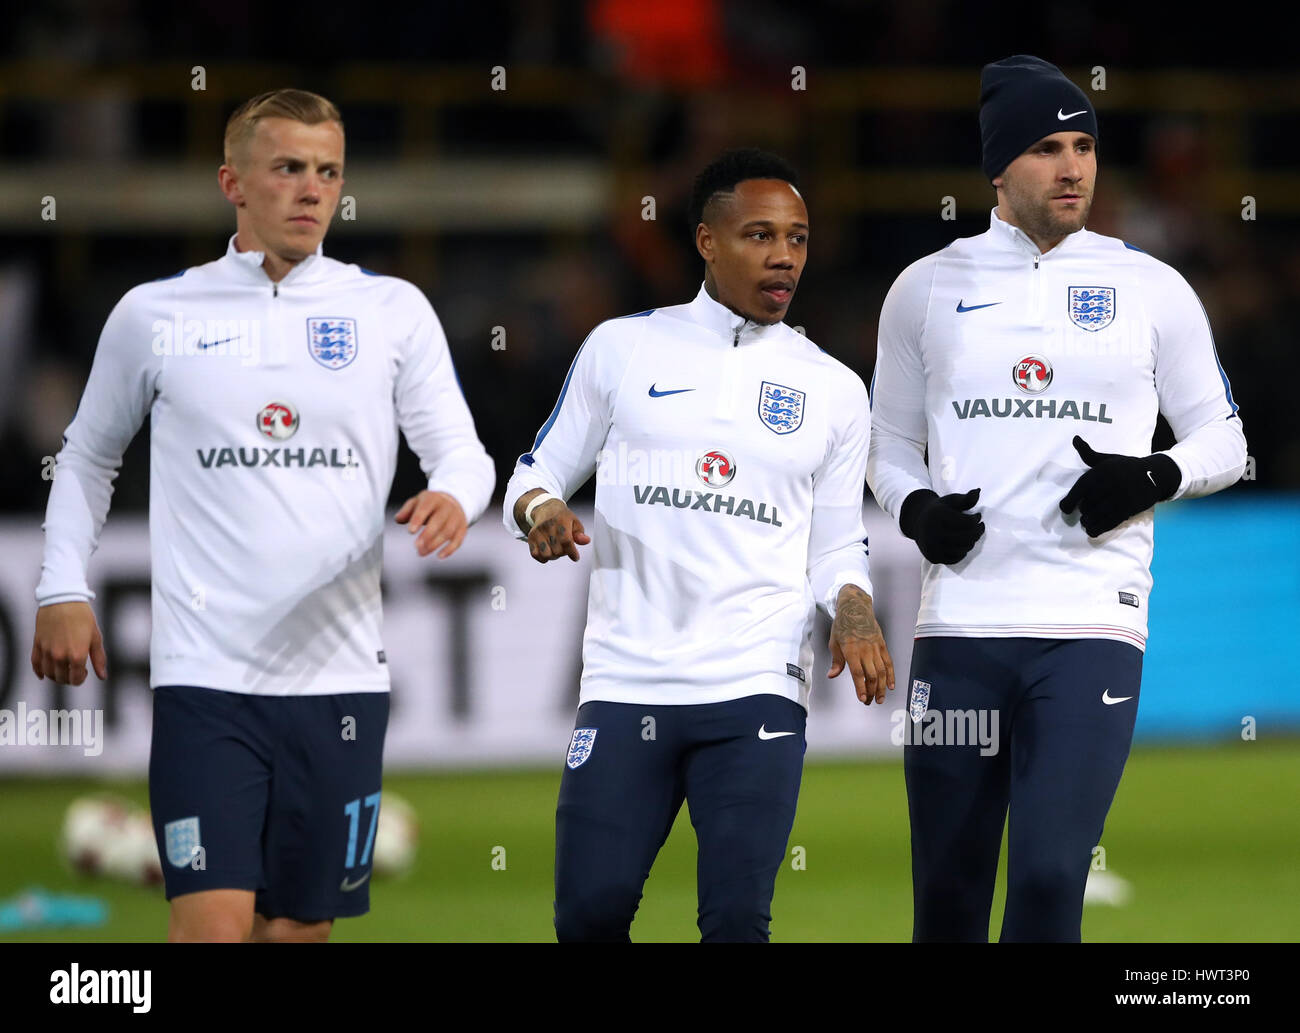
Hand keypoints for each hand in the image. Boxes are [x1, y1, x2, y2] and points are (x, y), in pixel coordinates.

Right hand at [31, 601, 107, 685]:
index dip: (80, 679)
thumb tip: (103, 676)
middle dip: (69, 678)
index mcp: (76, 655)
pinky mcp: (37, 644)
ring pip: (48, 673)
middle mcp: (60, 656)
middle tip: (74, 670)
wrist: (63, 600)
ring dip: (55, 676)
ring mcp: (47, 651)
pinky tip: (44, 674)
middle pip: (61, 678)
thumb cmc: (83, 617)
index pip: (75, 679)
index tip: (83, 671)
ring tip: (63, 669)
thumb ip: (99, 659)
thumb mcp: (95, 637)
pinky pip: (35, 664)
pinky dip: (39, 672)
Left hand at [395, 490, 467, 557]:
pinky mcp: (463, 528)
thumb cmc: (431, 504)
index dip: (418, 519)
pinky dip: (450, 549)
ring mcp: (457, 517)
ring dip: (435, 544)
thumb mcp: (417, 502)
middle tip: (417, 546)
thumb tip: (398, 519)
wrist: (455, 500)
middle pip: (438, 521)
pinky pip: (458, 540)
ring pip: (448, 532)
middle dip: (427, 535)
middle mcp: (447, 507)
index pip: (425, 508)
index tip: (411, 531)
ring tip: (422, 553)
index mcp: (433, 499)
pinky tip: (439, 556)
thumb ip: (406, 510)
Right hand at [527, 499, 589, 562]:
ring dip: (553, 556)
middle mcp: (548, 526)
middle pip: (557, 550)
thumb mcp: (574, 522)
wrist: (546, 509)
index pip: (566, 541)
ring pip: (546, 554)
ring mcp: (538, 532)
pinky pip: (535, 554)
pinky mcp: (531, 537)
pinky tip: (548, 552)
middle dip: (564, 553)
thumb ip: (580, 534)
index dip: (572, 552)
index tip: (575, 557)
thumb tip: (586, 541)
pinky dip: (542, 558)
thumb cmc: (562, 517)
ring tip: (556, 550)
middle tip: (565, 549)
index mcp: (561, 521)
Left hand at [827, 586, 894, 704]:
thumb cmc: (842, 625)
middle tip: (869, 702)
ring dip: (882, 687)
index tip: (862, 699)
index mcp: (851, 650)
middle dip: (871, 691)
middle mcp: (865, 650)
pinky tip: (891, 686)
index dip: (861, 688)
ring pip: (882, 671)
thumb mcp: (834, 642)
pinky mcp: (882, 645)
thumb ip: (836, 661)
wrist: (856, 607)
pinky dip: (891, 675)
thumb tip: (832, 675)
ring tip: (880, 699)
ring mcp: (876, 647)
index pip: (858, 673)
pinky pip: (888, 662)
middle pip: (872, 675)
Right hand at [899, 487, 984, 564]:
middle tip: (980, 527)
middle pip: (967, 537)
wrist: (918, 523)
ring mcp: (931, 546)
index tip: (977, 516)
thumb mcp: (951, 501)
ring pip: (963, 549)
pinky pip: (956, 558)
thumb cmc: (940, 510)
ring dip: (971, 542)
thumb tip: (978, 491)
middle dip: (978, 532)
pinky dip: (962, 552)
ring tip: (971, 535)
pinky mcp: (933, 558)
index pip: (968, 522)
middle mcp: (932, 531)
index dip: (977, 519)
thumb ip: (966, 498)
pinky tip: (962, 543)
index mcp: (937, 515)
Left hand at [1059, 436, 1180, 536]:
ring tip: (1086, 521)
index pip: (1081, 488)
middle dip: (1083, 510)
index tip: (1065, 508)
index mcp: (1103, 471)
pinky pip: (1110, 522)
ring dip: (1088, 521)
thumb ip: (1088, 454)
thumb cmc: (1125, 467)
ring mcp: (1121, 497)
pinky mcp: (1130, 509)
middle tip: (1083, 512)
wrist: (1154, 475)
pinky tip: (1092, 530)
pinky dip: (1098, 528)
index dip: (1070, 501)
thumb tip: (1075, 439)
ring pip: (1098, 514)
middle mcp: (1111, 484)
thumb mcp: (1107, 459)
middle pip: (1088, 503)